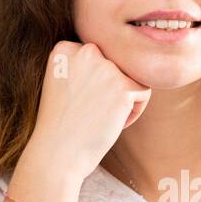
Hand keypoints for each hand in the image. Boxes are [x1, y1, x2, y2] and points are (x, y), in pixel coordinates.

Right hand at [28, 41, 150, 181]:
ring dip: (123, 99)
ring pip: (131, 77)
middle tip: (91, 111)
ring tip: (101, 116)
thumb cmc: (62, 124)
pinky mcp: (123, 87)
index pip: (98, 56)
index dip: (95, 82)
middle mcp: (85, 51)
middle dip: (111, 89)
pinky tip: (112, 123)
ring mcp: (105, 68)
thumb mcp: (64, 82)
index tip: (80, 101)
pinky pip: (143, 93)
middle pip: (116, 65)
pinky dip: (133, 112)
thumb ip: (85, 64)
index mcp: (65, 48)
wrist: (57, 153)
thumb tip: (121, 60)